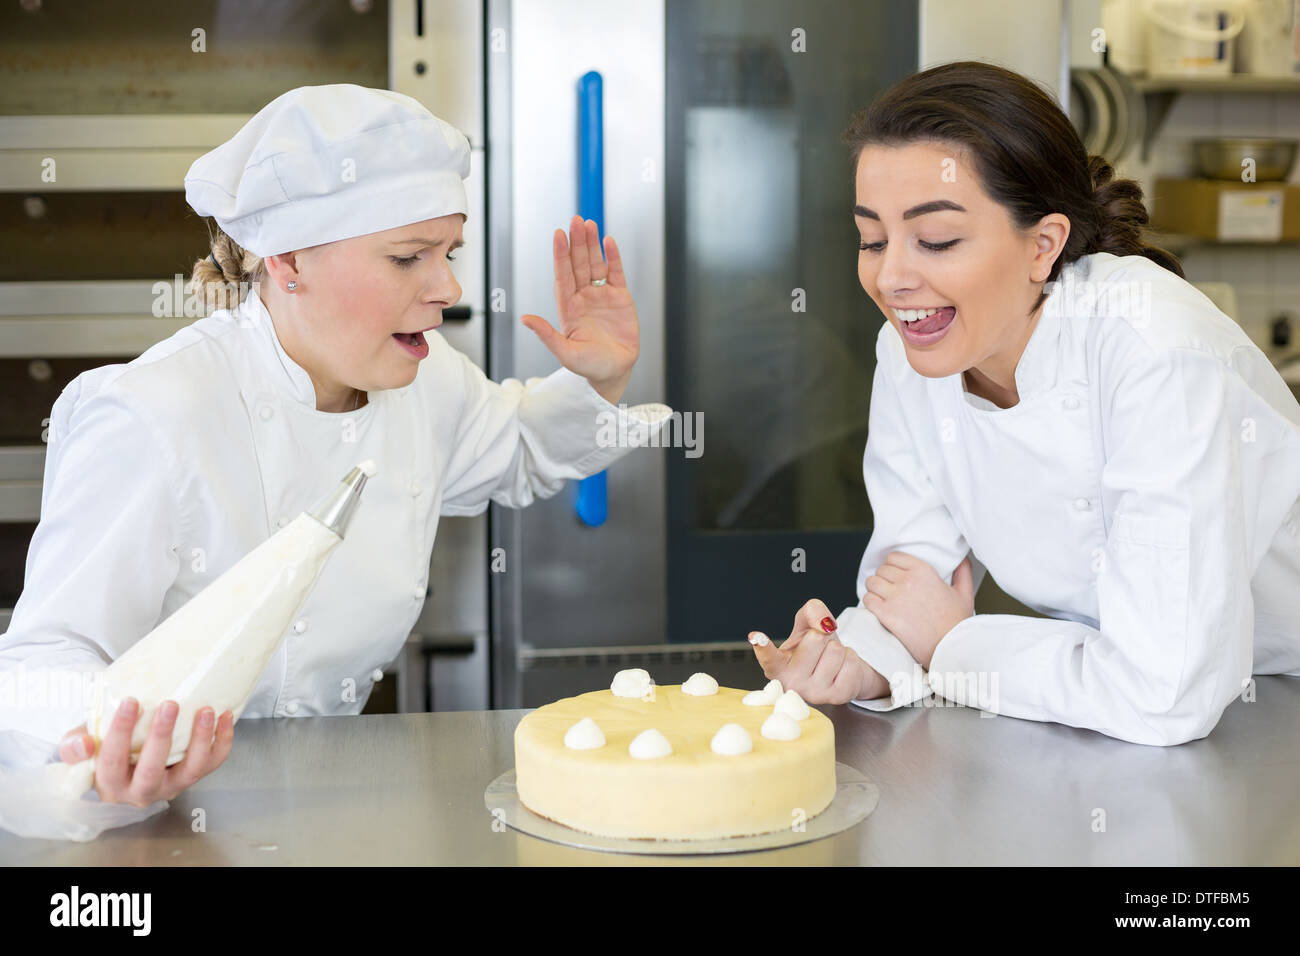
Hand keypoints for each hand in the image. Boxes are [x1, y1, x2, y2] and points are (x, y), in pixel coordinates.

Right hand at [59, 697, 234, 807]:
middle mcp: (142, 792)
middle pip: (152, 771)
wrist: (126, 760)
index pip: (112, 763)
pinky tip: (224, 716)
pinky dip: (223, 741)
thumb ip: (75, 746)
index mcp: (110, 785)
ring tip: (206, 710)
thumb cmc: (102, 749)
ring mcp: (171, 786)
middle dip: (161, 737)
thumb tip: (82, 744)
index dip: (120, 733)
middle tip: (170, 704)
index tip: (131, 702)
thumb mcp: (81, 746)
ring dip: (201, 740)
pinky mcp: (193, 777)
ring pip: (190, 770)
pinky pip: (213, 762)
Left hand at [520, 215, 639, 403]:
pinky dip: (613, 257)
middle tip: (575, 220)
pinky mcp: (620, 298)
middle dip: (576, 243)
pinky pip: (616, 272)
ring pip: (595, 264)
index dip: (560, 255)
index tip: (558, 235)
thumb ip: (547, 335)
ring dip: (592, 244)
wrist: (615, 371)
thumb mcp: (565, 353)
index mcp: (568, 307)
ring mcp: (601, 296)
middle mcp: (583, 297)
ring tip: (589, 224)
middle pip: (578, 264)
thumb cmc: (589, 366)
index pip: (563, 275)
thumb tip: (525, 319)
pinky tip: (608, 242)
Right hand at [747, 599, 884, 704]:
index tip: (755, 637)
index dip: (762, 646)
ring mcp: (815, 693)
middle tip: (819, 650)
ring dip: (837, 649)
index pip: (768, 656)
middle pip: (816, 639)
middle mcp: (792, 683)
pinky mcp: (837, 697)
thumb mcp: (807, 624)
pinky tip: (841, 669)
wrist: (840, 671)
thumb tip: (825, 624)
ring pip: (836, 650)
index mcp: (778, 666)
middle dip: (822, 636)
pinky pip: (851, 662)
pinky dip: (850, 658)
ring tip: (829, 660)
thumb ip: (812, 610)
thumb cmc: (816, 648)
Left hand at [863, 552, 975, 669]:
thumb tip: (962, 559)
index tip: (895, 575)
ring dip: (875, 590)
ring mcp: (895, 597)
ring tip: (882, 598)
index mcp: (924, 571)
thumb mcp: (965, 593)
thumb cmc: (958, 624)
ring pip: (871, 583)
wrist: (951, 648)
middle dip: (883, 578)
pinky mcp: (886, 614)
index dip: (892, 566)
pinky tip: (878, 609)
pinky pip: (868, 599)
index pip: (894, 557)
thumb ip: (963, 572)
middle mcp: (907, 580)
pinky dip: (870, 603)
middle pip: (881, 570)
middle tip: (889, 589)